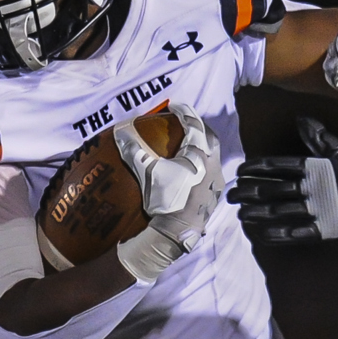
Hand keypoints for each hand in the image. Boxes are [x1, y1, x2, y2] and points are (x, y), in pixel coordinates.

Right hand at [113, 102, 223, 281]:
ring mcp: (217, 181)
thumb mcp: (147, 173)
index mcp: (200, 155)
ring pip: (213, 156)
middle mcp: (213, 164)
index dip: (185, 112)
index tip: (175, 105)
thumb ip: (134, 150)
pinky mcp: (215, 195)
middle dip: (199, 127)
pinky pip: (211, 172)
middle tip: (185, 123)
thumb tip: (120, 131)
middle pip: (210, 138)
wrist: (177, 233)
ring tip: (188, 145)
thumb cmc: (164, 200)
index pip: (195, 125)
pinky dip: (202, 165)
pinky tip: (191, 170)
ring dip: (202, 147)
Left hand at [231, 117, 337, 256]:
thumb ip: (318, 137)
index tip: (239, 172)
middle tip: (231, 194)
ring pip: (278, 210)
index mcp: (314, 168)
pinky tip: (259, 233)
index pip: (278, 165)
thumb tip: (302, 119)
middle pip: (272, 188)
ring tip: (240, 212)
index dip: (256, 168)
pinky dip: (275, 234)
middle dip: (249, 191)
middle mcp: (311, 187)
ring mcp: (316, 209)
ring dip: (256, 212)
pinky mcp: (322, 230)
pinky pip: (294, 233)